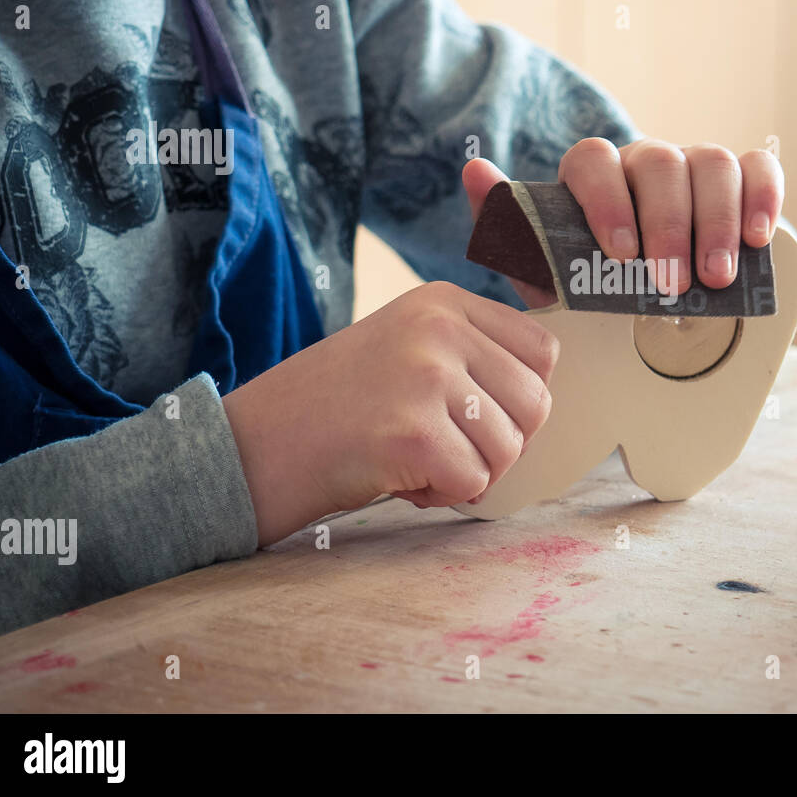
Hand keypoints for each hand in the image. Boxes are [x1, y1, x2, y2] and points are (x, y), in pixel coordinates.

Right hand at [222, 281, 558, 544]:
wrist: (252, 446)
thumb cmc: (337, 409)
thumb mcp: (407, 348)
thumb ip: (472, 356)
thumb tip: (544, 394)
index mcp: (443, 301)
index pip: (543, 351)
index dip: (519, 398)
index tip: (474, 415)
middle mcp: (439, 328)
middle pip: (536, 403)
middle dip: (500, 442)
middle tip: (443, 448)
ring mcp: (426, 375)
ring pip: (510, 446)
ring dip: (469, 471)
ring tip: (413, 460)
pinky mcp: (412, 431)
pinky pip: (474, 480)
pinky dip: (442, 495)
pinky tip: (398, 478)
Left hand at [461, 138, 783, 306]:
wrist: (641, 312)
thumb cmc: (594, 289)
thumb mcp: (547, 276)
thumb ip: (510, 231)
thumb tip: (474, 169)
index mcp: (593, 176)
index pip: (593, 159)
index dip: (607, 202)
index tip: (620, 257)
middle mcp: (644, 163)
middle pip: (660, 162)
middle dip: (667, 226)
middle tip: (670, 285)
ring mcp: (695, 168)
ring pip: (712, 162)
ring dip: (715, 221)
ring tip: (716, 279)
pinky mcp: (742, 182)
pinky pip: (758, 168)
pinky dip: (762, 196)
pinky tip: (757, 237)